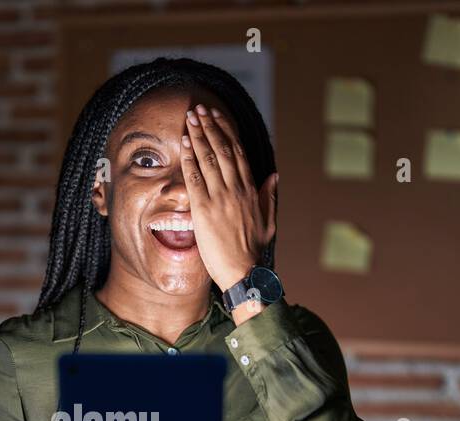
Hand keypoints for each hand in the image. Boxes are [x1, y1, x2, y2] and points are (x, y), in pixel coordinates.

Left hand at [180, 103, 278, 292]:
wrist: (244, 272)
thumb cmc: (253, 251)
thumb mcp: (268, 222)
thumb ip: (269, 196)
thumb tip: (274, 175)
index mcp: (251, 190)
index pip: (238, 153)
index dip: (226, 132)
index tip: (217, 117)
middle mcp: (237, 189)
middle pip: (222, 149)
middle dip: (210, 126)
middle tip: (199, 109)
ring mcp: (220, 198)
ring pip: (208, 158)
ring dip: (198, 135)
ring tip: (190, 118)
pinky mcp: (204, 210)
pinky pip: (195, 178)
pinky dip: (190, 158)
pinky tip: (185, 142)